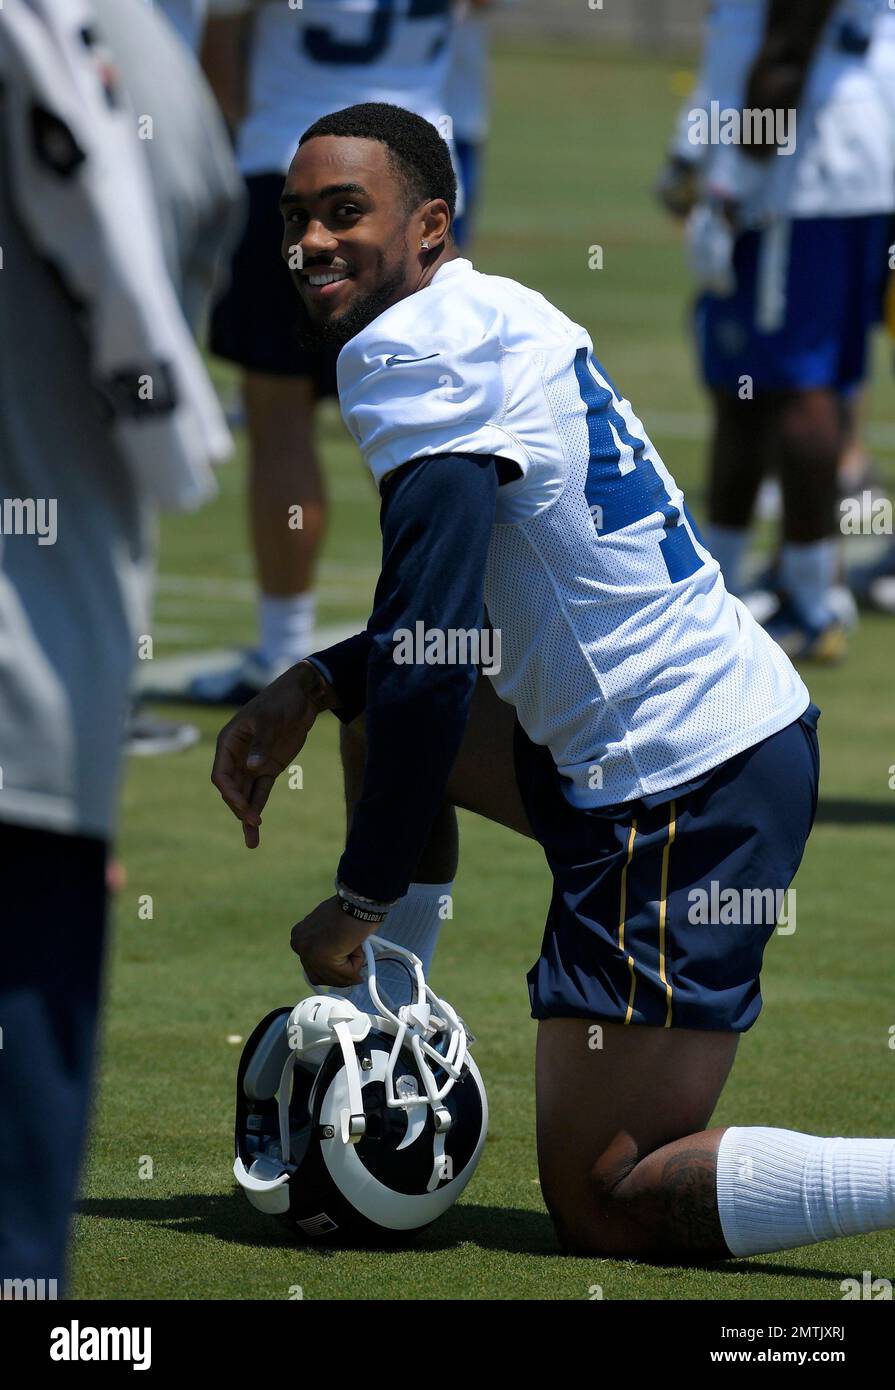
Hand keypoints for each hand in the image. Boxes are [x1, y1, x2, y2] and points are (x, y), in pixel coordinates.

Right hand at [211, 660, 332, 846]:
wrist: (303, 696)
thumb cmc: (283, 702)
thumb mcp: (272, 720)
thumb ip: (262, 744)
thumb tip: (252, 768)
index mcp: (229, 742)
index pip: (221, 775)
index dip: (230, 794)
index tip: (244, 807)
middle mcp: (237, 756)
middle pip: (232, 789)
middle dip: (240, 808)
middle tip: (254, 823)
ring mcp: (253, 763)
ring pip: (245, 795)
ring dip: (247, 816)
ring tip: (252, 842)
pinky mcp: (269, 768)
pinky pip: (260, 792)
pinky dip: (259, 807)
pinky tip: (257, 828)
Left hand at [290, 896, 376, 987]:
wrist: (359, 899)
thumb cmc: (351, 910)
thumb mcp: (332, 929)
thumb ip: (329, 947)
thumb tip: (338, 969)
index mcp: (299, 936)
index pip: (313, 967)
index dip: (334, 968)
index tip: (347, 961)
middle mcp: (298, 944)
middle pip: (320, 977)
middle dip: (341, 973)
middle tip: (355, 960)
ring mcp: (308, 952)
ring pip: (333, 978)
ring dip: (351, 967)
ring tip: (356, 944)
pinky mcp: (322, 958)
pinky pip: (345, 975)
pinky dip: (357, 964)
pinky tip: (356, 944)